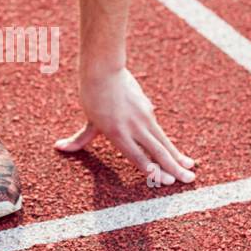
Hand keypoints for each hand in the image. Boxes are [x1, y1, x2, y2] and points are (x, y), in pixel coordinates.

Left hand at [54, 67, 196, 185]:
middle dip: (173, 168)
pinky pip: (160, 133)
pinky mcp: (148, 110)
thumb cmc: (92, 96)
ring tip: (191, 170)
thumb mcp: (88, 120)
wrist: (103, 70)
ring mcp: (143, 118)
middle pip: (157, 151)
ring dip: (178, 158)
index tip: (164, 179)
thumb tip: (59, 147)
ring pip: (164, 142)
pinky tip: (180, 156)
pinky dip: (171, 146)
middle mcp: (133, 127)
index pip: (137, 156)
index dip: (150, 169)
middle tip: (188, 181)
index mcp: (117, 133)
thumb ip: (80, 139)